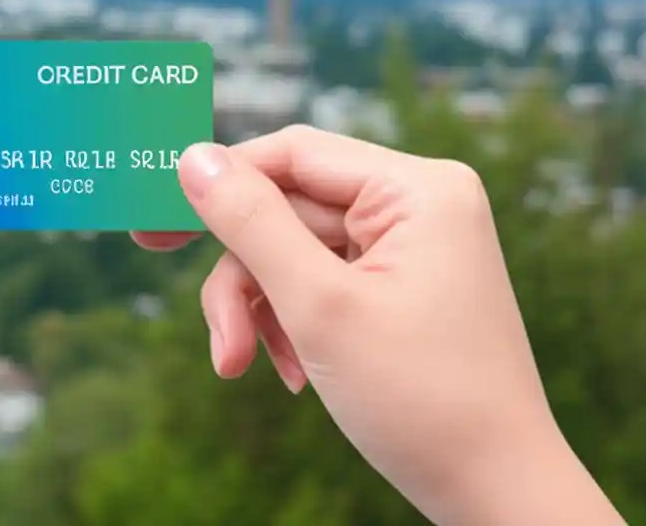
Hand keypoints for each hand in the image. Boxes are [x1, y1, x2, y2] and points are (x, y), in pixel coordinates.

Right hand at [141, 126, 622, 524]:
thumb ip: (250, 223)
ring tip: (250, 368)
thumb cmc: (422, 400)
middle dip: (245, 281)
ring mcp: (412, 246)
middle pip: (285, 211)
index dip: (215, 184)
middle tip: (224, 346)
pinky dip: (292, 322)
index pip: (290, 154)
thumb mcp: (318, 306)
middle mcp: (420, 204)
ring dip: (262, 310)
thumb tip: (192, 157)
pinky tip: (292, 373)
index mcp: (417, 189)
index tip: (149, 230)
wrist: (496, 491)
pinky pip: (320, 280)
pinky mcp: (401, 284)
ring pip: (294, 252)